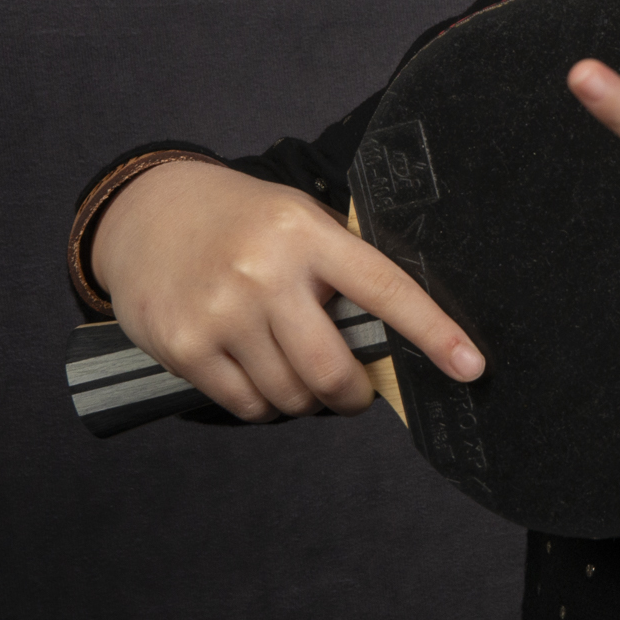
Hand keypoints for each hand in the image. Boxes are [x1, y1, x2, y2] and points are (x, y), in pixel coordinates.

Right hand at [91, 159, 483, 421]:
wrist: (148, 214)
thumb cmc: (242, 222)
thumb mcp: (298, 219)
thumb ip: (341, 267)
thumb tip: (394, 336)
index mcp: (307, 234)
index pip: (385, 289)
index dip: (433, 332)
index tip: (471, 366)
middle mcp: (266, 272)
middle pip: (333, 369)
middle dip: (353, 395)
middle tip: (354, 393)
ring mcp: (223, 312)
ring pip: (290, 395)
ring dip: (304, 400)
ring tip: (294, 372)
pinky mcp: (185, 346)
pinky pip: (247, 405)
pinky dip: (263, 405)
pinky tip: (258, 375)